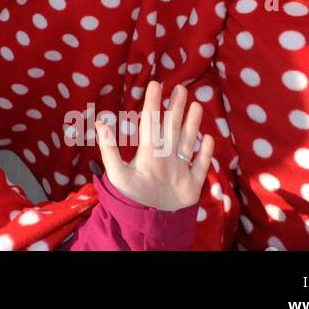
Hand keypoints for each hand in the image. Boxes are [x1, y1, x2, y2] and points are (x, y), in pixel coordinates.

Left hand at [96, 81, 212, 211]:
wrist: (148, 224)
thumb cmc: (130, 198)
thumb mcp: (117, 173)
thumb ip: (110, 149)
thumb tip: (100, 123)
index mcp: (148, 152)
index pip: (151, 122)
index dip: (153, 103)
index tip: (156, 84)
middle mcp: (165, 157)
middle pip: (172, 127)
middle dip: (176, 109)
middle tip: (181, 89)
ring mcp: (179, 169)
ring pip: (187, 141)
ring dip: (192, 124)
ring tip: (197, 105)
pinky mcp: (192, 184)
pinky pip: (200, 165)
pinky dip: (205, 153)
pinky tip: (208, 139)